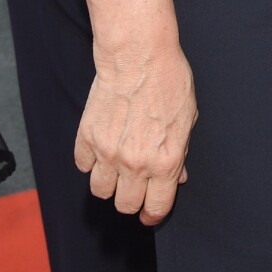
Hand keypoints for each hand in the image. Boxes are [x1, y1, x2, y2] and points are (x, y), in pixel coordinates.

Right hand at [75, 40, 196, 225]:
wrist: (139, 57)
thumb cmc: (169, 82)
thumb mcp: (188, 119)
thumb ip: (180, 153)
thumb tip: (177, 176)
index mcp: (164, 162)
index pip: (156, 207)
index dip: (153, 215)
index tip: (149, 214)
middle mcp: (135, 163)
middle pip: (124, 205)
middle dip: (131, 200)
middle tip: (134, 188)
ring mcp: (107, 152)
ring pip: (100, 190)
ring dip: (109, 184)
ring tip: (117, 169)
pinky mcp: (87, 137)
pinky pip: (83, 165)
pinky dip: (91, 162)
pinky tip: (102, 147)